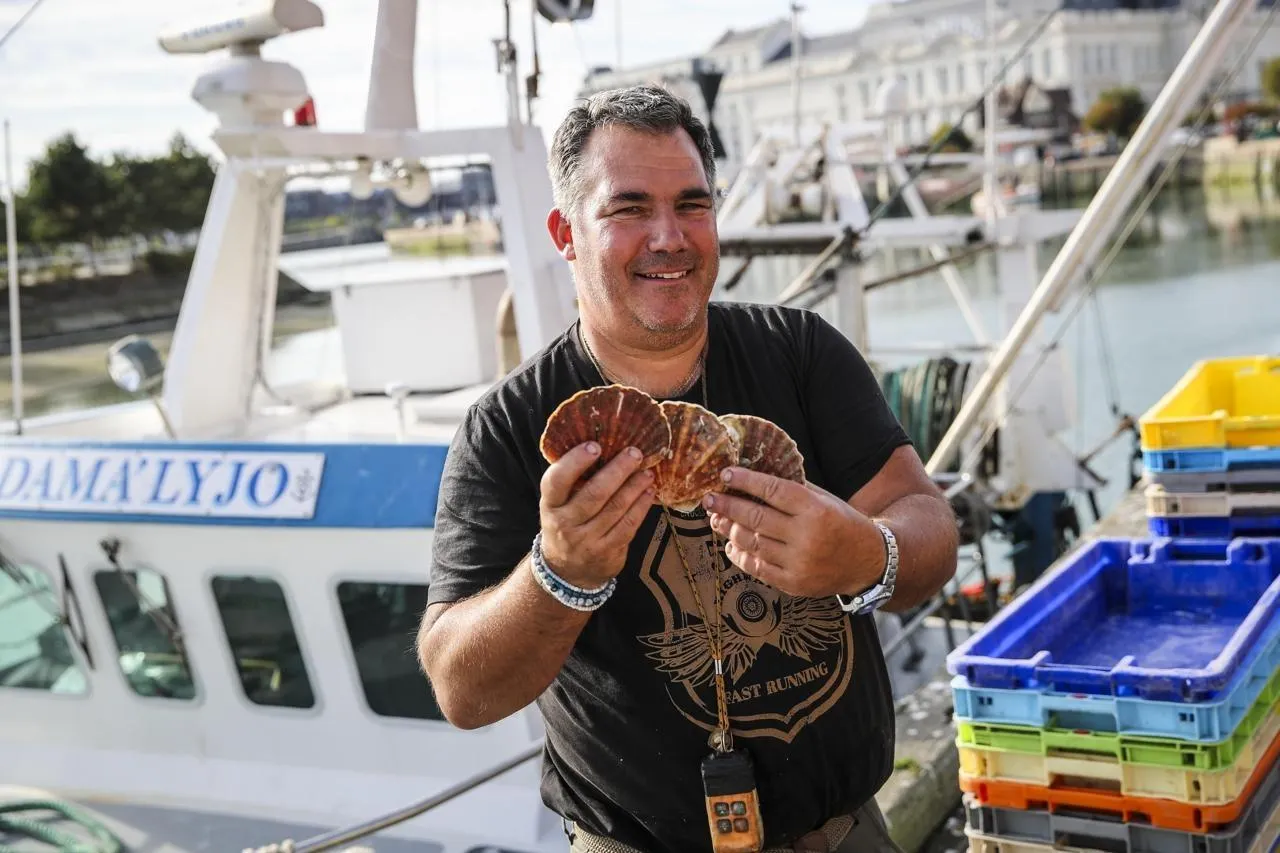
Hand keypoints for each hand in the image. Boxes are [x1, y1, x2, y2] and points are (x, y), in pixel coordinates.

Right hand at [539, 442, 655, 588]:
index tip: (594, 446)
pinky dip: (641, 507)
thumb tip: (605, 447)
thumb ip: (573, 482)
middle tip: (634, 453)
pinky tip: (649, 492)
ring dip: (634, 487)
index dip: (574, 462)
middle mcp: (564, 524)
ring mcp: (586, 541)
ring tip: (646, 471)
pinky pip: (628, 526)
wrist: (567, 571)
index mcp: (549, 505)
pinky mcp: (607, 553)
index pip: (556, 481)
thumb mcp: (558, 505)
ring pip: (615, 509)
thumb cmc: (566, 524)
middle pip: (594, 494)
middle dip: (617, 471)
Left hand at [702, 467, 887, 598]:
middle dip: (727, 506)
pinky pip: (757, 568)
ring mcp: (799, 563)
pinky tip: (731, 544)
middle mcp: (806, 536)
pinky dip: (740, 555)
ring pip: (752, 543)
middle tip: (710, 498)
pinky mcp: (793, 583)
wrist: (869, 563)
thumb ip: (795, 490)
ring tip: (717, 519)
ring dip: (729, 530)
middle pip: (756, 518)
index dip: (746, 481)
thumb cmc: (843, 524)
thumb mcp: (825, 499)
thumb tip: (755, 477)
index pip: (772, 491)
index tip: (725, 474)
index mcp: (816, 510)